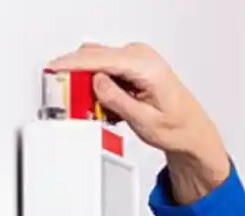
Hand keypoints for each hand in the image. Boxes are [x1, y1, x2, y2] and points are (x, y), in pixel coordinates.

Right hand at [48, 42, 229, 202]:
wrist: (191, 131)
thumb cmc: (177, 127)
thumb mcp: (144, 121)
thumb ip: (117, 100)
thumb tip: (95, 82)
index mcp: (147, 67)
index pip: (101, 59)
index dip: (72, 64)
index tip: (53, 69)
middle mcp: (142, 56)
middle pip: (95, 57)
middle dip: (80, 79)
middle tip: (79, 105)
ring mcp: (137, 58)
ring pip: (97, 63)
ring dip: (92, 87)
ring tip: (106, 113)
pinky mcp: (132, 64)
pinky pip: (104, 69)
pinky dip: (101, 87)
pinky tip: (112, 107)